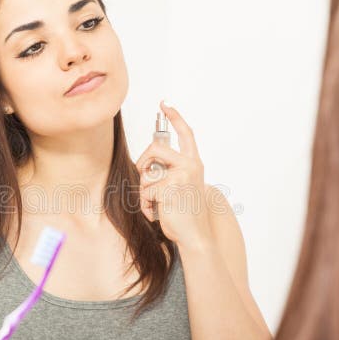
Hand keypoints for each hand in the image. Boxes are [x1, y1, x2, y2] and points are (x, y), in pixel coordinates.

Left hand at [134, 101, 212, 245]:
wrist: (195, 236)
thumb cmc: (185, 214)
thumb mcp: (181, 187)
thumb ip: (169, 172)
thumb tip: (145, 165)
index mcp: (194, 163)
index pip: (186, 134)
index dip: (175, 117)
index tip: (165, 104)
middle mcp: (190, 165)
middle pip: (154, 149)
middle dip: (142, 164)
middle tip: (146, 183)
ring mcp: (180, 175)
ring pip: (146, 174)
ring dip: (144, 193)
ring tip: (157, 205)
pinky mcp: (169, 188)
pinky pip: (145, 192)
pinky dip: (146, 206)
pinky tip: (158, 214)